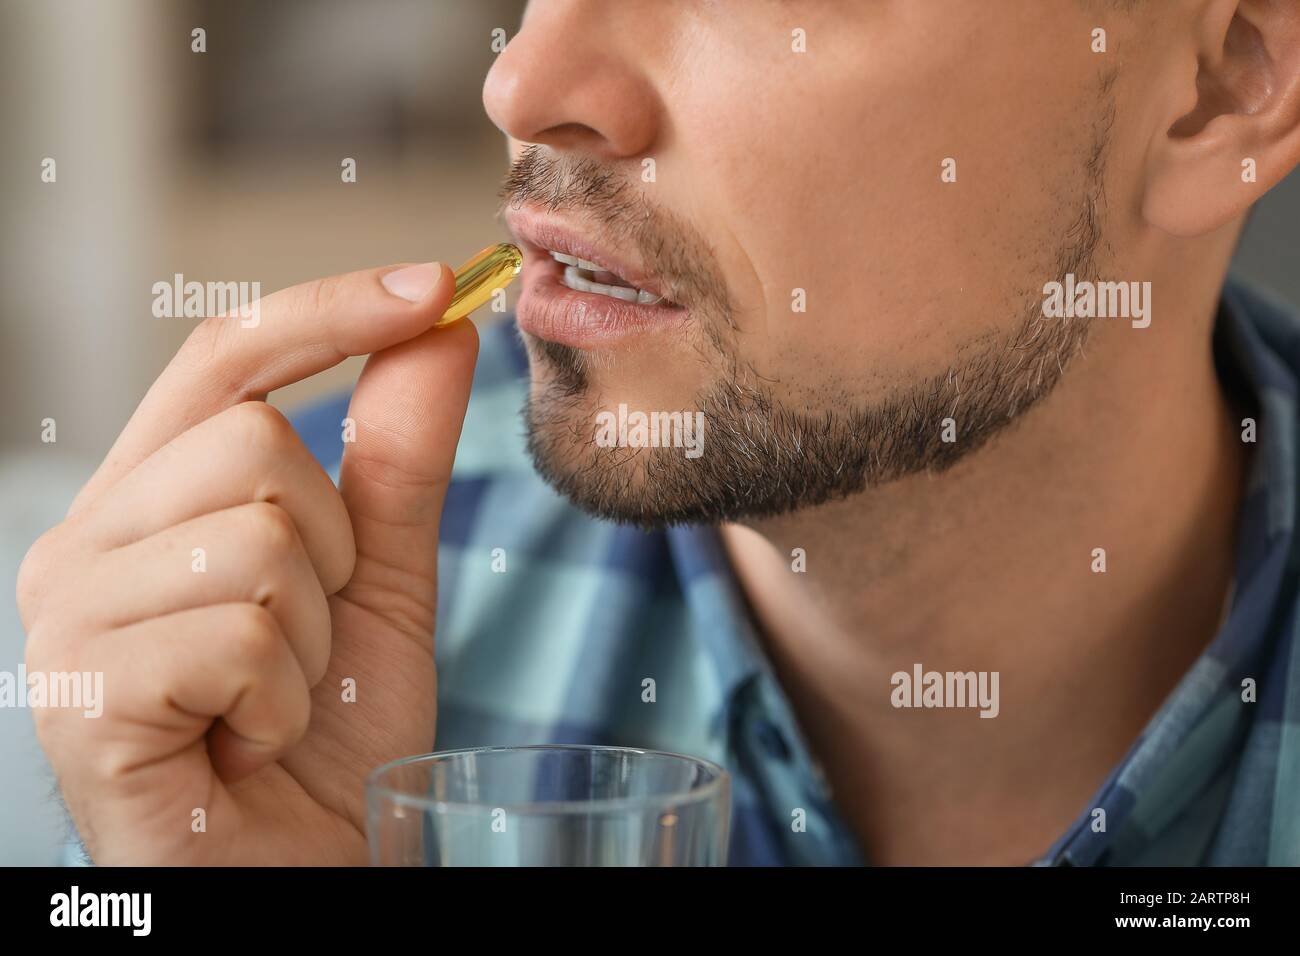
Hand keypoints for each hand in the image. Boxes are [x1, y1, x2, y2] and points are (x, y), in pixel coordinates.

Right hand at [16, 261, 477, 863]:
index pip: (223, 358)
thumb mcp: (379, 577)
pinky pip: (240, 636)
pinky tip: (252, 739)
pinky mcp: (82, 695)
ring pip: (256, 536)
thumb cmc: (330, 731)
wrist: (302, 863)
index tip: (431, 283)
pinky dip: (287, 697)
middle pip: (253, 441)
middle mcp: (85, 542)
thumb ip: (399, 455)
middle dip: (334, 546)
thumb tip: (440, 326)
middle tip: (313, 634)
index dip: (326, 311)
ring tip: (281, 694)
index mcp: (148, 499)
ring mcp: (71, 617)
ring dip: (314, 632)